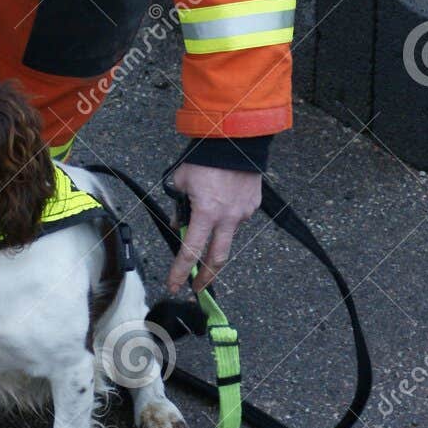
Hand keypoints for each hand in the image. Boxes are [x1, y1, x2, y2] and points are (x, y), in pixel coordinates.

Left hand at [167, 162, 261, 293]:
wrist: (235, 139)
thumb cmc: (203, 158)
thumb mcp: (180, 181)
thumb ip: (178, 206)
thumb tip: (178, 223)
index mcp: (206, 213)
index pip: (190, 251)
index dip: (179, 272)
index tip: (174, 285)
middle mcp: (227, 218)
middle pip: (217, 259)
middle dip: (206, 278)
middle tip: (198, 288)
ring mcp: (243, 213)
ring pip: (227, 234)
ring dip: (216, 234)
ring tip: (208, 210)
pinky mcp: (253, 206)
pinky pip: (237, 217)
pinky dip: (227, 215)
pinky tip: (222, 199)